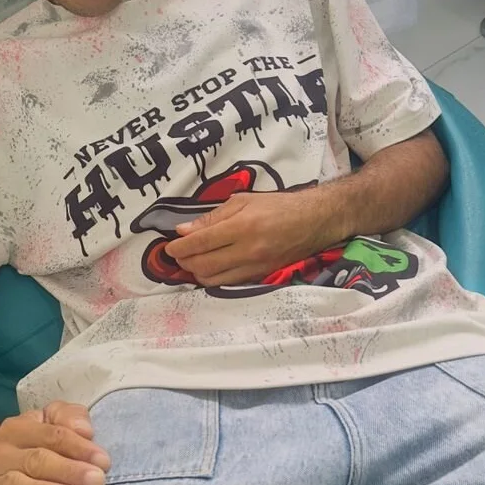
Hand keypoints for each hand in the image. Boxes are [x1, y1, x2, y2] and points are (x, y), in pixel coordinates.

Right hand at [0, 402, 110, 484]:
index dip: (79, 447)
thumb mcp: (53, 421)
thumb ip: (70, 417)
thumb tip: (85, 431)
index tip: (103, 462)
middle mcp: (0, 454)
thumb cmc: (37, 444)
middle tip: (96, 481)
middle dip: (68, 470)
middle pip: (36, 460)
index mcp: (18, 428)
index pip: (52, 435)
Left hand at [163, 190, 344, 286]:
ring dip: (196, 273)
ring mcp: (255, 267)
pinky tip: (210, 268)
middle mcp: (247, 250)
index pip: (201, 242)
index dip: (180, 248)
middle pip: (203, 265)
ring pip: (213, 280)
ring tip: (192, 261)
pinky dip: (213, 278)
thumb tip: (184, 230)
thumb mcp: (244, 201)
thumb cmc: (279, 206)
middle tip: (178, 254)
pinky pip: (228, 283)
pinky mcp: (260, 276)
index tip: (169, 247)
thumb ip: (212, 217)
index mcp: (242, 226)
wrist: (315, 221)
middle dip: (185, 262)